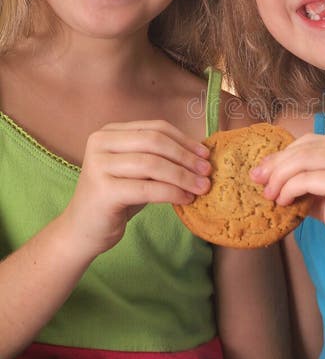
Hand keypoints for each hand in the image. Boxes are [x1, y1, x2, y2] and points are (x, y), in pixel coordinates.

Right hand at [61, 120, 209, 258]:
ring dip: (183, 176)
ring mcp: (98, 165)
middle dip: (186, 157)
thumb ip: (159, 157)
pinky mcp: (103, 190)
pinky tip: (186, 199)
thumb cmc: (116, 198)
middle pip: (155, 142)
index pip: (155, 128)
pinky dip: (172, 193)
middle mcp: (100, 143)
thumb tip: (200, 152)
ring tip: (202, 188)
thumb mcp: (137, 171)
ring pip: (153, 164)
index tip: (206, 154)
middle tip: (208, 172)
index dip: (184, 140)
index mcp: (109, 132)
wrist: (83, 230)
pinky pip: (147, 188)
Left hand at [250, 134, 324, 269]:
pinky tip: (284, 202)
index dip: (284, 154)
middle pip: (305, 146)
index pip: (312, 142)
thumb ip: (310, 185)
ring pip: (303, 159)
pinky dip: (290, 188)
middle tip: (258, 180)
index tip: (263, 171)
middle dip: (277, 162)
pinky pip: (307, 178)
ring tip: (269, 195)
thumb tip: (274, 181)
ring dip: (280, 176)